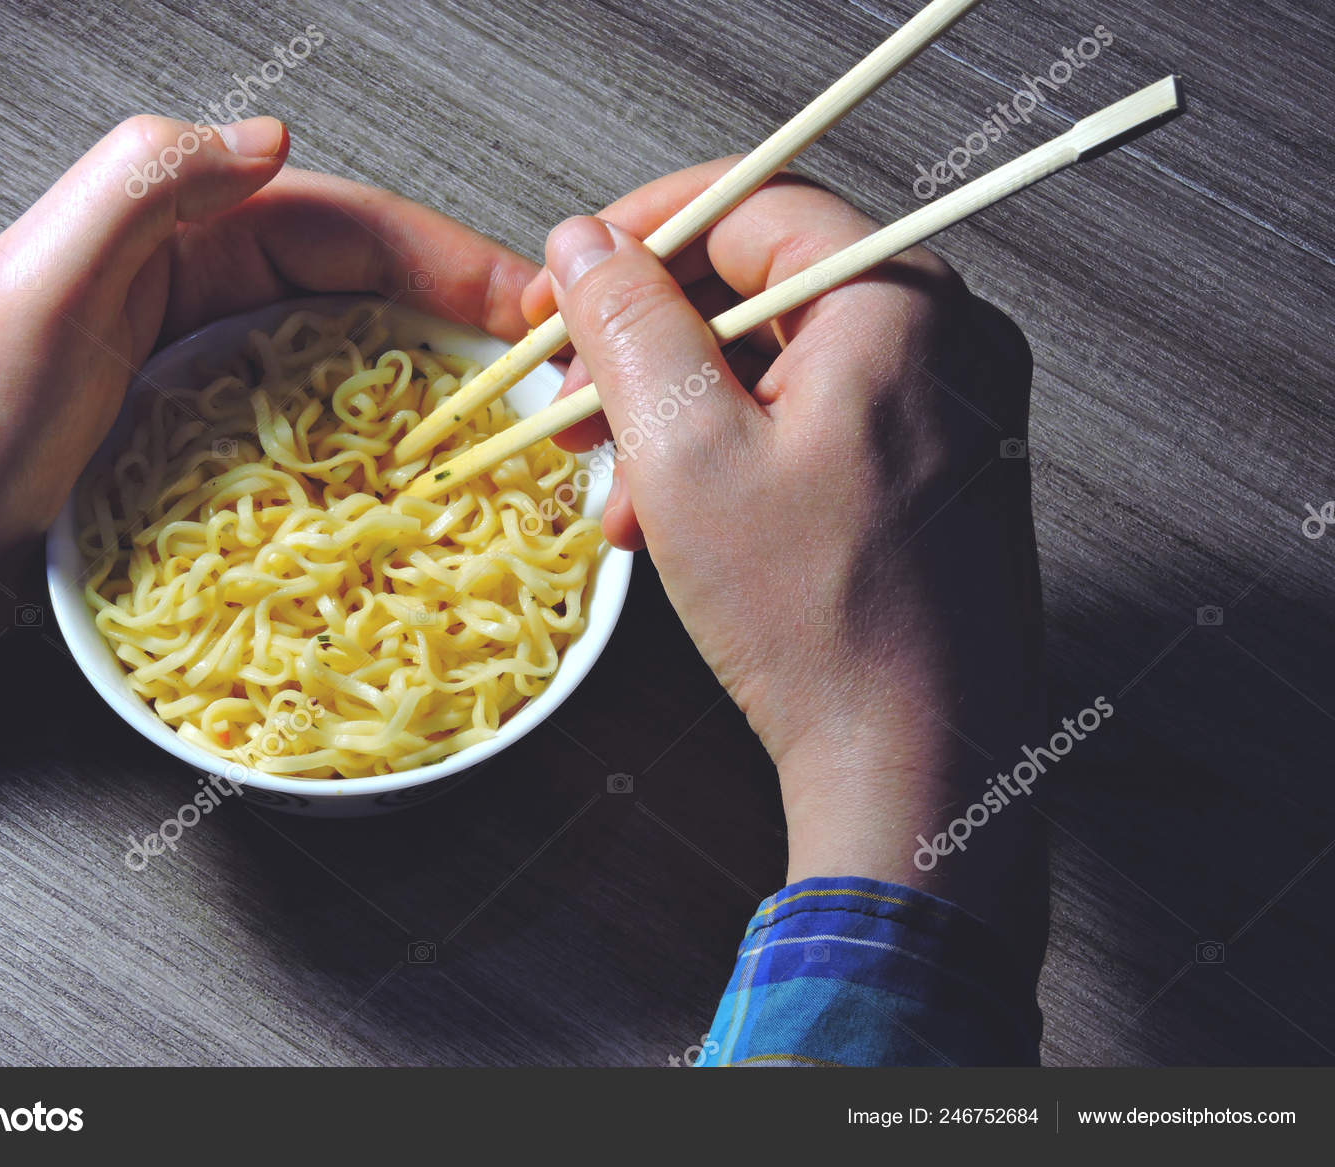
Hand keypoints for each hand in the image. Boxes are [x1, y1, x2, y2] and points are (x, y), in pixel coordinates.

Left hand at [0, 116, 536, 674]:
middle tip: (545, 385)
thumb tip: (272, 136)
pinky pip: (325, 435)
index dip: (448, 258)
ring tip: (510, 440)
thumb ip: (142, 186)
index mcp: (185, 234)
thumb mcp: (38, 282)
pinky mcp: (218, 446)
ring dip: (437, 393)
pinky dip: (384, 454)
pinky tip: (423, 490)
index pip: (348, 227)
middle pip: (372, 293)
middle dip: (465, 326)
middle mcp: (214, 293)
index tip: (528, 310)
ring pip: (359, 364)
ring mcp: (221, 373)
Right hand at [531, 162, 1044, 945]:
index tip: (568, 281)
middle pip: (761, 289)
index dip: (641, 233)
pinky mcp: (934, 475)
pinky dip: (731, 458)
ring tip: (616, 496)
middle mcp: (946, 340)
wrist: (916, 766)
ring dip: (676, 417)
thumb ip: (628, 324)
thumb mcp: (684, 454)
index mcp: (902, 303)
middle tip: (573, 400)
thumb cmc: (816, 617)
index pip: (754, 204)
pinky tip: (671, 523)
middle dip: (648, 347)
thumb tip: (585, 245)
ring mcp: (950, 411)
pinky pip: (812, 425)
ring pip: (778, 367)